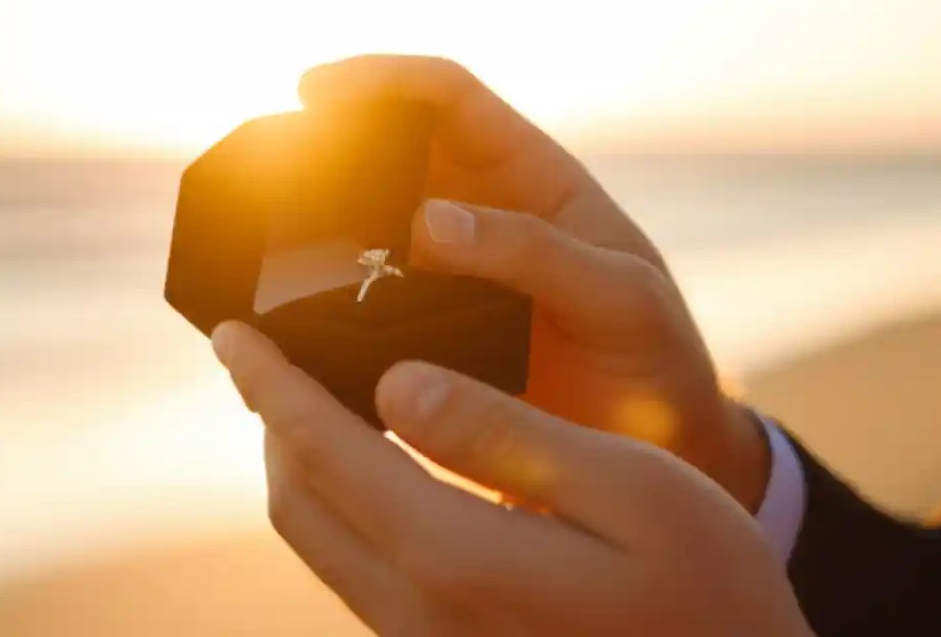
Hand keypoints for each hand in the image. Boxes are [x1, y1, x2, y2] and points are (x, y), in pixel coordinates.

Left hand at [213, 322, 810, 635]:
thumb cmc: (709, 585)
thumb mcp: (632, 488)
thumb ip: (506, 435)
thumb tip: (397, 385)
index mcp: (459, 556)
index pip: (327, 451)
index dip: (272, 384)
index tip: (231, 332)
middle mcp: (420, 611)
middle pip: (300, 500)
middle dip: (271, 419)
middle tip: (262, 352)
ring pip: (319, 540)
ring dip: (299, 462)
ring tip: (304, 398)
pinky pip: (355, 570)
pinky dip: (336, 503)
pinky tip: (369, 467)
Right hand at [299, 56, 768, 508]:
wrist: (659, 452)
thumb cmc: (655, 357)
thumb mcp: (618, 296)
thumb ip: (535, 252)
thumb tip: (427, 220)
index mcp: (532, 177)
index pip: (447, 97)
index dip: (381, 79)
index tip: (313, 90)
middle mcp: (481, 216)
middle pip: (386, 155)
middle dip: (326, 151)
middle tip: (267, 174)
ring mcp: (449, 277)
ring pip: (363, 230)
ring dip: (314, 231)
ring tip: (259, 249)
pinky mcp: (429, 338)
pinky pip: (362, 306)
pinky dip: (323, 306)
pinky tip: (287, 328)